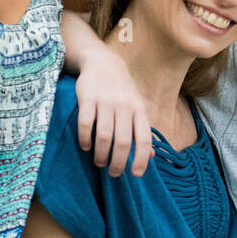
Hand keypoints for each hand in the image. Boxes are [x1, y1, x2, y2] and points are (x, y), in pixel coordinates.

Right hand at [74, 44, 152, 176]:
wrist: (104, 62)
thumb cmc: (123, 91)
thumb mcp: (137, 107)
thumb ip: (142, 130)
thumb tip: (151, 156)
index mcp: (139, 110)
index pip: (144, 139)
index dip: (141, 159)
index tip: (135, 174)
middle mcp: (124, 106)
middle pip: (123, 142)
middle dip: (118, 162)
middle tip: (113, 173)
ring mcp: (106, 102)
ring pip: (104, 136)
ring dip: (101, 154)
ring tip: (99, 162)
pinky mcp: (87, 98)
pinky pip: (85, 124)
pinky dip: (85, 139)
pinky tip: (86, 147)